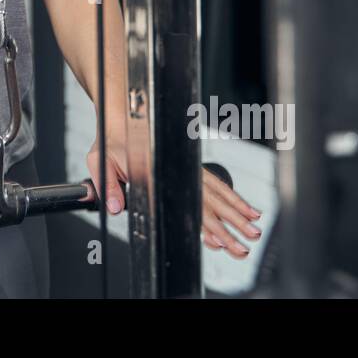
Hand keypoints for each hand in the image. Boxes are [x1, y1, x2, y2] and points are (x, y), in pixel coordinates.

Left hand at [87, 137, 262, 259]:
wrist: (122, 114)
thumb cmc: (111, 141)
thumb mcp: (102, 161)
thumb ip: (110, 186)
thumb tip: (116, 208)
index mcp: (158, 174)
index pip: (186, 205)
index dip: (205, 224)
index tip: (220, 240)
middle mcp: (178, 173)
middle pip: (210, 203)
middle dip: (232, 224)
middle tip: (248, 242)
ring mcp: (187, 170)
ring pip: (218, 194)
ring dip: (238, 212)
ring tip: (255, 228)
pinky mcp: (189, 168)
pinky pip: (216, 184)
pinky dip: (233, 197)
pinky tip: (246, 208)